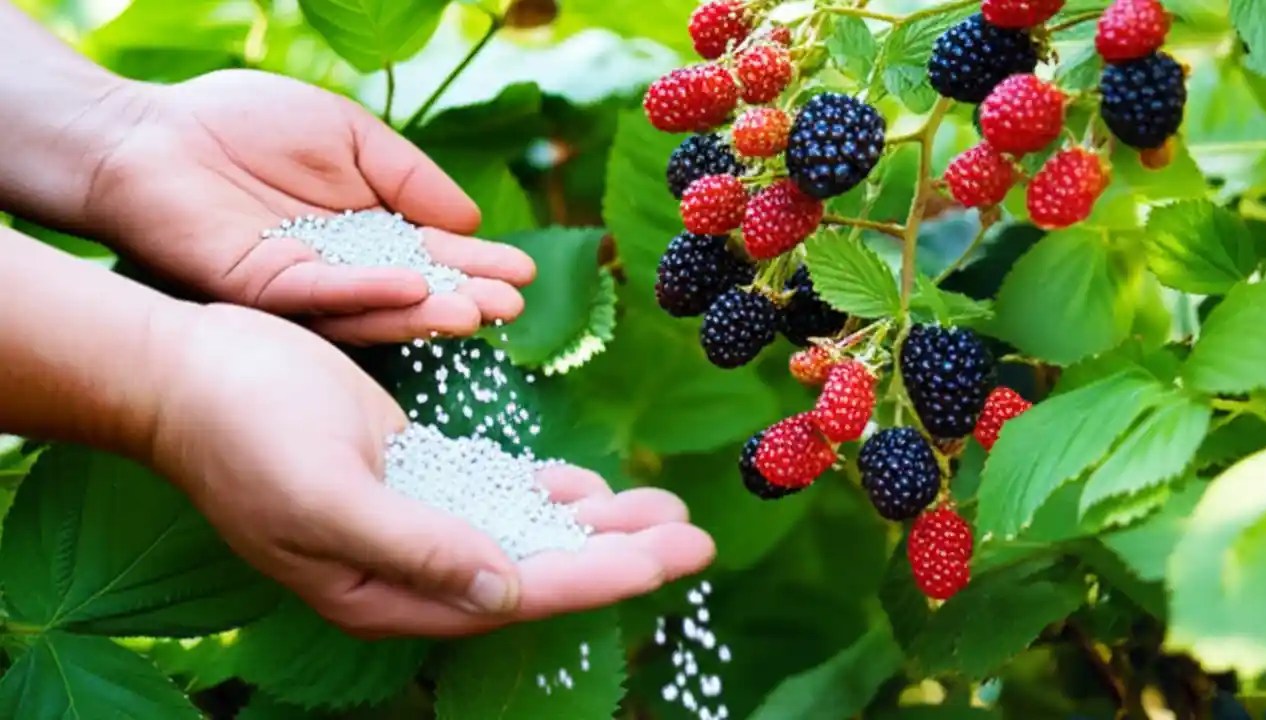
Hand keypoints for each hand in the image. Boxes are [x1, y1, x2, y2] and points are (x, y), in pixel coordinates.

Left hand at [85, 70, 534, 344]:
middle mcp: (340, 267)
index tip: (524, 273)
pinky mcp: (261, 290)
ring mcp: (302, 286)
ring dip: (428, 311)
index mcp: (364, 231)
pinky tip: (414, 287)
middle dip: (465, 298)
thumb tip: (468, 219)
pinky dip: (369, 292)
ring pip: (373, 305)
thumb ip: (406, 174)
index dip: (478, 263)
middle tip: (514, 309)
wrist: (149, 132)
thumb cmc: (242, 122)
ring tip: (478, 313)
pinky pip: (322, 295)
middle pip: (413, 289)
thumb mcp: (348, 134)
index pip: (433, 252)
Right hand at [149, 303, 714, 637]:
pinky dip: (544, 492)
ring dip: (594, 522)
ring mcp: (409, 518)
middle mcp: (406, 565)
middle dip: (619, 552)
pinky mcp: (410, 471)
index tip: (674, 557)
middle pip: (535, 566)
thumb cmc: (243, 430)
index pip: (519, 592)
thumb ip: (415, 549)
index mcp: (385, 590)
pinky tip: (590, 489)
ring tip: (665, 510)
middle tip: (696, 534)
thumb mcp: (324, 496)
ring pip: (522, 529)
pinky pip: (492, 492)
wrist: (188, 371)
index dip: (603, 575)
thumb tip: (504, 591)